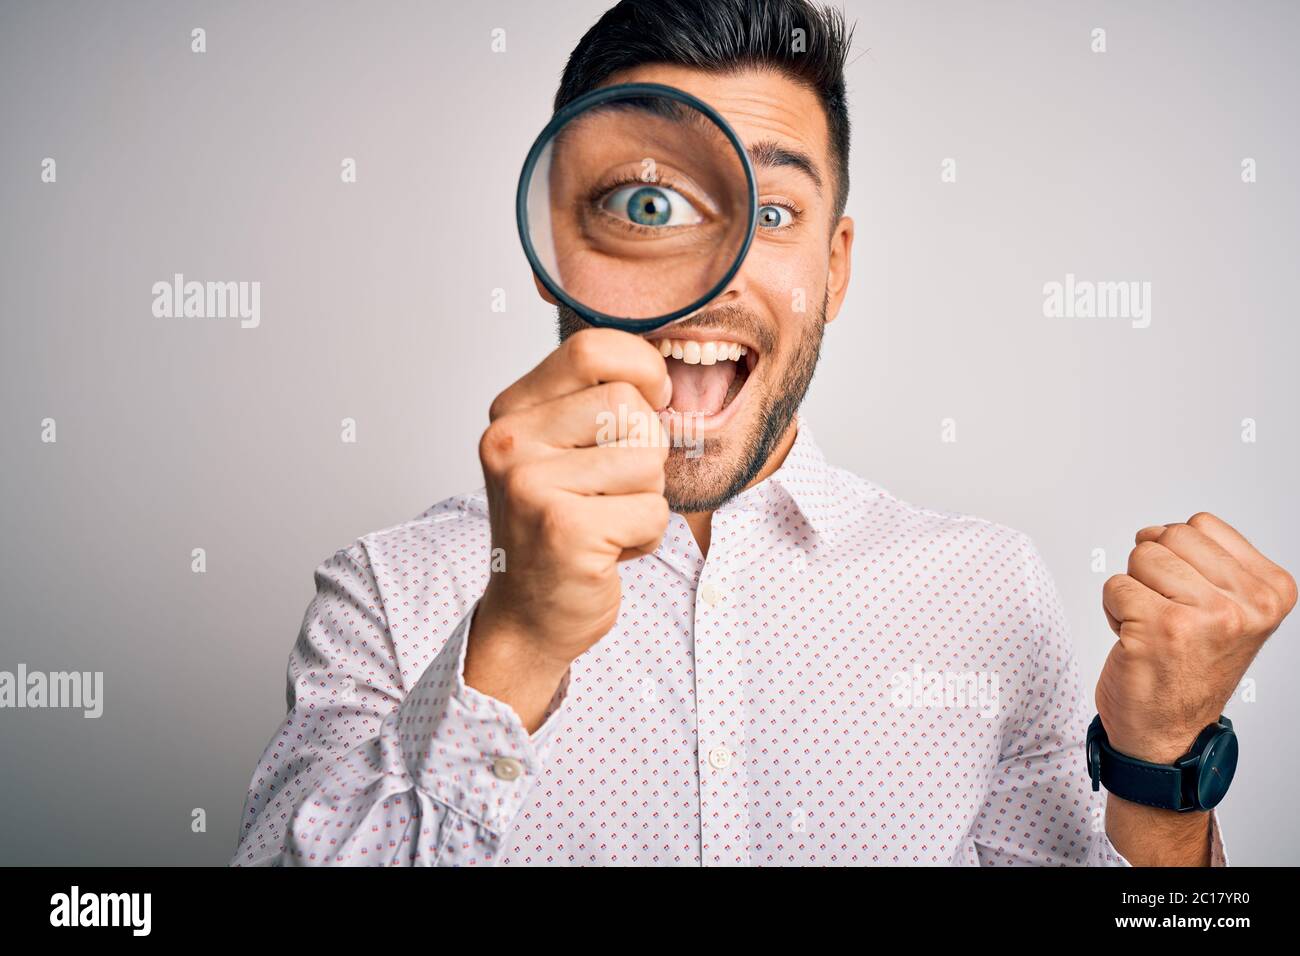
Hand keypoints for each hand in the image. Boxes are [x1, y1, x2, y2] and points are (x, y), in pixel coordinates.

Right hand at [465, 329, 672, 728]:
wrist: (529, 616)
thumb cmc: (562, 528)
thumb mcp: (566, 450)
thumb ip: (599, 401)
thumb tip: (668, 367)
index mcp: (512, 410)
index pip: (593, 348)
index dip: (641, 371)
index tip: (650, 401)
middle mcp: (511, 441)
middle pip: (629, 405)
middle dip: (645, 450)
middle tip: (612, 489)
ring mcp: (531, 484)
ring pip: (647, 459)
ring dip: (645, 498)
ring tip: (605, 521)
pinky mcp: (564, 529)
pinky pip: (651, 511)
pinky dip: (644, 536)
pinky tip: (606, 550)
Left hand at [1097, 512, 1296, 763]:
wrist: (1168, 733)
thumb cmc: (1190, 668)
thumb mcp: (1230, 609)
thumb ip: (1211, 562)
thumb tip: (1162, 529)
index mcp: (1271, 591)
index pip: (1200, 524)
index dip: (1178, 556)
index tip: (1190, 598)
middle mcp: (1245, 605)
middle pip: (1167, 536)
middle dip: (1153, 571)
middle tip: (1167, 615)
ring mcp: (1205, 616)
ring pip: (1140, 556)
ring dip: (1134, 591)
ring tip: (1153, 628)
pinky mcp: (1160, 628)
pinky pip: (1114, 585)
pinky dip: (1114, 611)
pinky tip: (1136, 641)